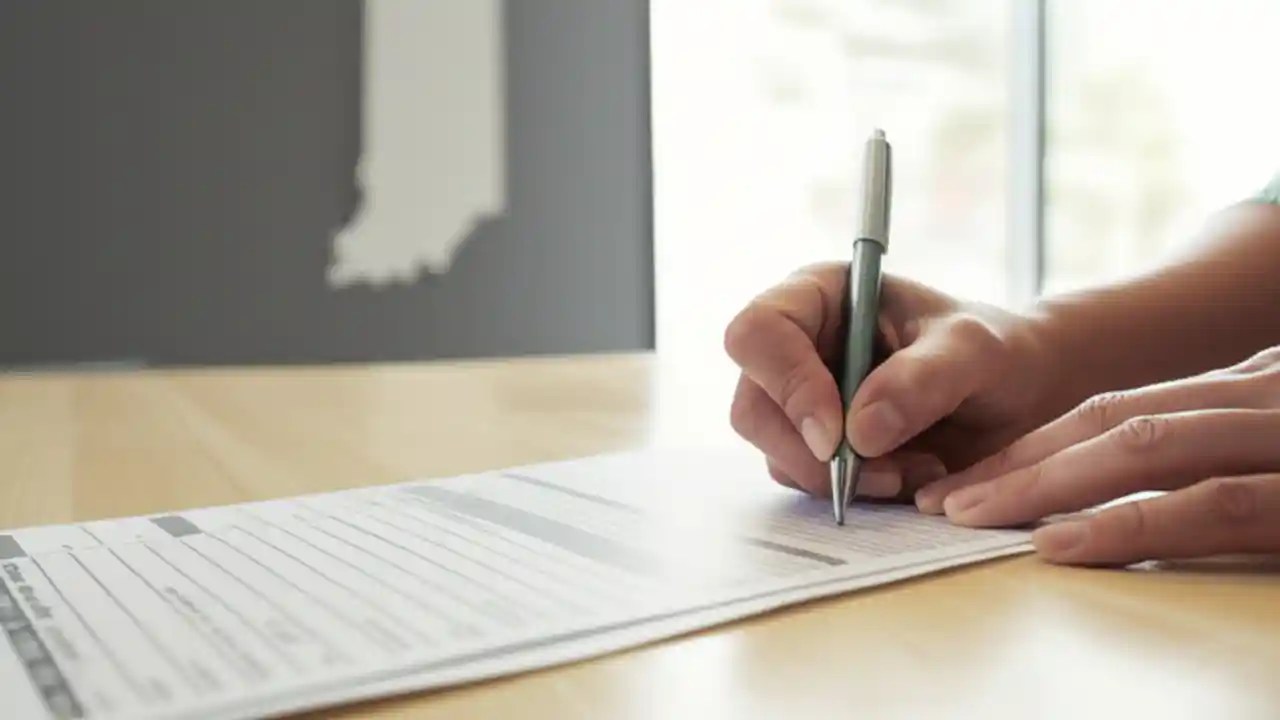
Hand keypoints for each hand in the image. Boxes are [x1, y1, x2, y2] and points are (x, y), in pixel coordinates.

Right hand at [724, 262, 1058, 501]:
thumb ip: (922, 381)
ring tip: (914, 470)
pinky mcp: (817, 445)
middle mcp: (799, 345)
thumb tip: (858, 431)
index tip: (836, 435)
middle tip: (879, 472)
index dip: (786, 384)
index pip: (758, 333)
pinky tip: (908, 475)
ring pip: (775, 452)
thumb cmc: (997, 351)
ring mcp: (803, 399)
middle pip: (753, 406)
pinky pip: (806, 480)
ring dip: (840, 478)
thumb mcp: (975, 352)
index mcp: (820, 296)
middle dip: (810, 451)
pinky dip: (855, 491)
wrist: (1021, 396)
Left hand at [919, 347, 1279, 565]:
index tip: (964, 483)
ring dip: (1044, 482)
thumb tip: (1143, 463)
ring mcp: (1277, 432)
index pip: (1116, 412)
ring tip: (968, 515)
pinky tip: (1058, 542)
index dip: (1033, 447)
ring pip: (1141, 449)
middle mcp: (1253, 397)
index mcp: (1245, 389)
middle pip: (1110, 422)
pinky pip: (1211, 504)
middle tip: (939, 502)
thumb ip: (1227, 437)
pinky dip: (1128, 522)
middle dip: (1016, 463)